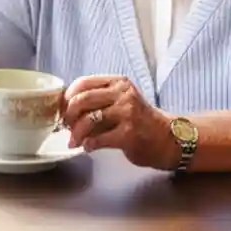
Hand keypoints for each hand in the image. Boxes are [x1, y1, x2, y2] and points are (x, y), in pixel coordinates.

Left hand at [61, 75, 178, 169]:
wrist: (168, 139)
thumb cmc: (140, 121)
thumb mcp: (121, 102)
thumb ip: (98, 102)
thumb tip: (66, 110)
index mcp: (118, 82)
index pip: (83, 83)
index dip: (67, 97)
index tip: (61, 110)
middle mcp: (123, 94)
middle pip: (82, 100)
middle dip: (68, 115)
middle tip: (65, 127)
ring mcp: (127, 113)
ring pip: (88, 120)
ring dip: (76, 133)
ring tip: (74, 141)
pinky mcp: (129, 134)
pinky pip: (98, 139)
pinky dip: (89, 145)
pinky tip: (88, 148)